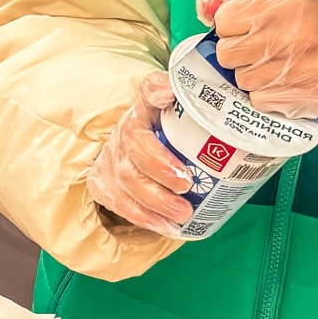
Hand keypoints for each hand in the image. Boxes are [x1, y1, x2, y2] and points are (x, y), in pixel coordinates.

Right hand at [85, 74, 190, 235]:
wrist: (125, 153)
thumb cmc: (162, 138)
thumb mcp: (180, 120)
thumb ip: (200, 109)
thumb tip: (214, 100)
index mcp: (145, 109)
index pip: (148, 91)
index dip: (157, 93)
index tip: (169, 97)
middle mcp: (124, 132)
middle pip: (135, 146)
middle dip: (159, 168)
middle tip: (186, 184)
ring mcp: (111, 160)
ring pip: (127, 181)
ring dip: (156, 201)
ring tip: (183, 214)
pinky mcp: (102, 185)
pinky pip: (121, 204)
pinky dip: (145, 218)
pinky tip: (167, 227)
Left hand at [199, 0, 317, 118]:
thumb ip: (247, 0)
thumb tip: (203, 9)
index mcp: (288, 5)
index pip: (225, 21)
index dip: (231, 25)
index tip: (243, 26)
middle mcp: (292, 37)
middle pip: (228, 54)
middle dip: (236, 50)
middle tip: (255, 47)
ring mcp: (300, 70)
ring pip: (243, 79)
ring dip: (251, 73)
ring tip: (274, 62)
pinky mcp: (306, 96)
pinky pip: (260, 100)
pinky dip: (266, 93)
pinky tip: (282, 80)